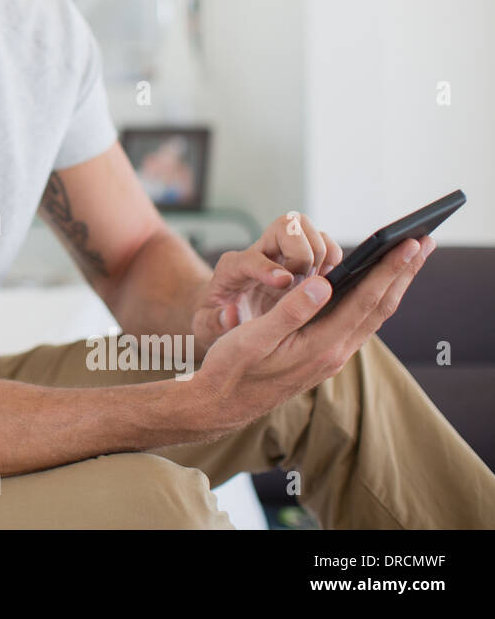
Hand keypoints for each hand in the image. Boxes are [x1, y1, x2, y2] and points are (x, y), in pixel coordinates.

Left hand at [191, 212, 342, 351]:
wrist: (224, 308)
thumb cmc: (216, 316)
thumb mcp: (206, 324)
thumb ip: (214, 322)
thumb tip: (231, 315)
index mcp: (232, 267)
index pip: (250, 257)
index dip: (268, 268)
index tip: (285, 283)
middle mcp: (259, 251)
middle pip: (286, 227)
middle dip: (302, 255)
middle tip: (303, 286)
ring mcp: (282, 252)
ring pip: (308, 230)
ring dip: (320, 257)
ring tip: (314, 287)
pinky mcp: (300, 257)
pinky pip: (324, 243)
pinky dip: (333, 260)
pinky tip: (324, 284)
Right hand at [193, 234, 434, 434]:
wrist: (222, 405)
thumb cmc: (231, 369)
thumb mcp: (253, 337)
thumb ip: (290, 311)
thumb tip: (323, 283)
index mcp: (321, 346)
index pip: (365, 300)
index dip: (389, 269)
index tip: (410, 243)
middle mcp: (334, 353)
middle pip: (380, 306)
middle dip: (404, 273)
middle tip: (426, 241)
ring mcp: (331, 356)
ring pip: (373, 315)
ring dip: (394, 285)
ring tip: (409, 259)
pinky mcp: (324, 356)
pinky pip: (359, 322)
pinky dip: (373, 298)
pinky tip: (372, 287)